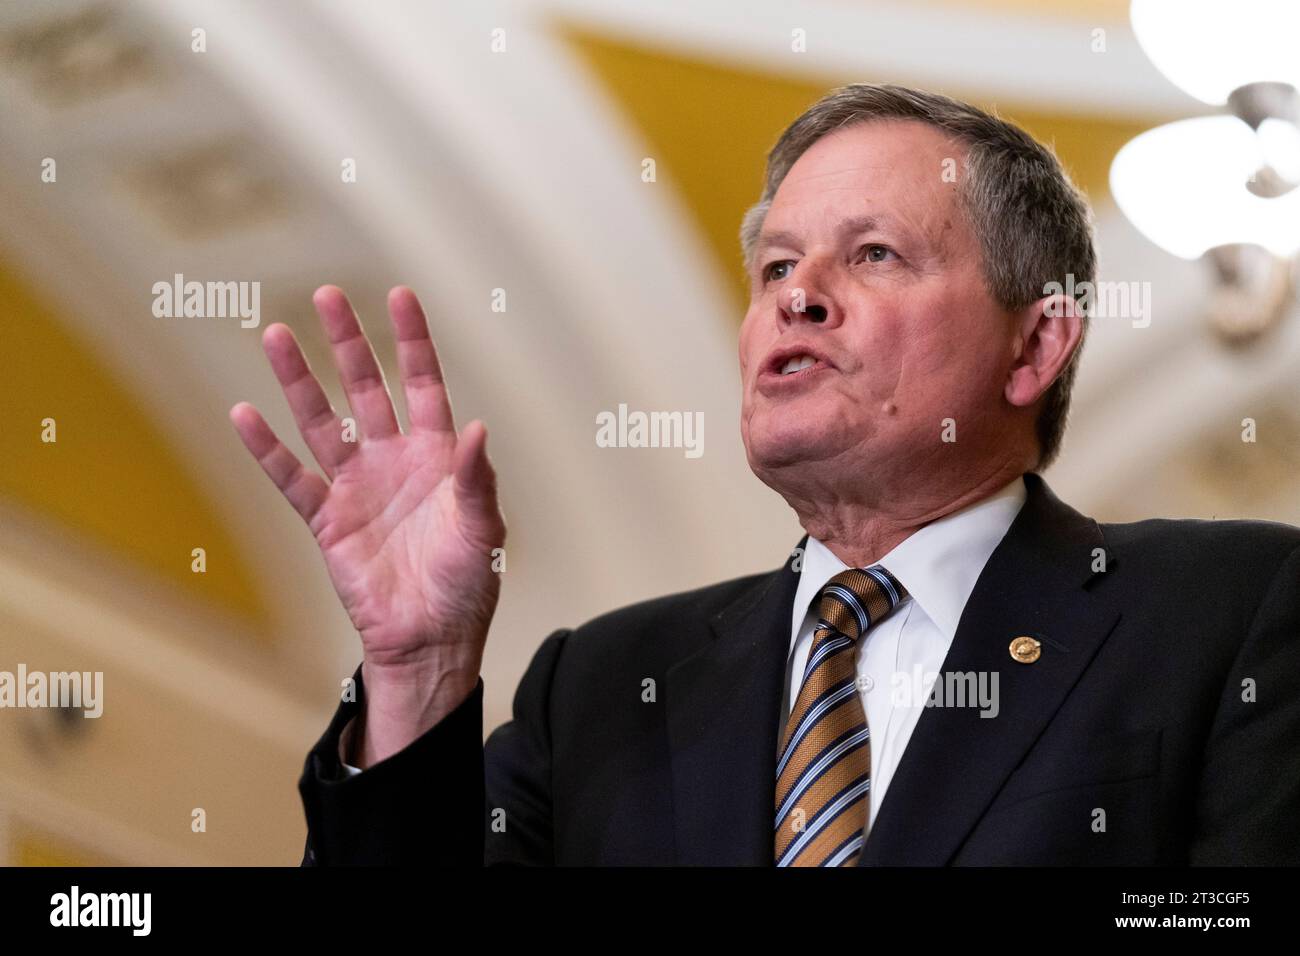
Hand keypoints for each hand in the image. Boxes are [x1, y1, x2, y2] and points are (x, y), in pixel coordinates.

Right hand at [230, 286, 504, 761]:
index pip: (421, 384)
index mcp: (436, 456)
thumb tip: (480, 429)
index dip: (411, 341)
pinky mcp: (327, 522)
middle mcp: (392, 461)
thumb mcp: (485, 531)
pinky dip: (267, 450)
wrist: (430, 640)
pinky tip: (244, 415)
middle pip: (364, 388)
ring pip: (321, 421)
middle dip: (348, 343)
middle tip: (327, 295)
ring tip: (276, 334)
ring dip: (298, 380)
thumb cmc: (467, 585)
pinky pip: (292, 478)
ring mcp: (356, 488)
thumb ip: (478, 480)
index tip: (399, 295)